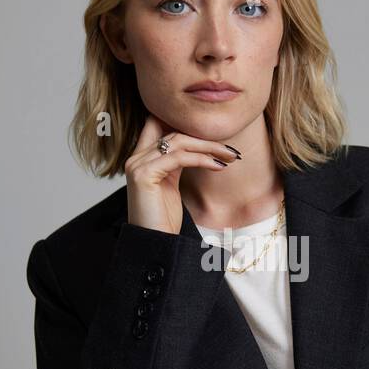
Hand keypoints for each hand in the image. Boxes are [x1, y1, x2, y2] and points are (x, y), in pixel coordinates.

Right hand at [124, 113, 239, 234]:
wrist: (154, 244)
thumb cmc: (163, 219)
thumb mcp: (171, 183)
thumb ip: (176, 162)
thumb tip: (198, 146)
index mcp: (142, 158)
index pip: (160, 124)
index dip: (186, 124)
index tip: (216, 134)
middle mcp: (136, 158)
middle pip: (174, 132)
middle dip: (206, 138)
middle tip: (232, 149)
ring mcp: (137, 165)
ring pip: (178, 141)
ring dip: (209, 147)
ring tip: (231, 156)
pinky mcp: (143, 175)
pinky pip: (178, 158)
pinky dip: (202, 159)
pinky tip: (219, 166)